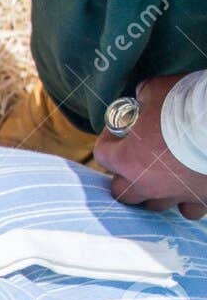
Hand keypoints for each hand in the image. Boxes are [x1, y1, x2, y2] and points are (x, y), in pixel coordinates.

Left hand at [93, 74, 206, 219]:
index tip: (117, 131)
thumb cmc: (189, 104)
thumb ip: (146, 95)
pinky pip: (188, 210)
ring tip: (162, 179)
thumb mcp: (159, 89)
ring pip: (154, 206)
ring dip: (154, 193)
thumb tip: (143, 95)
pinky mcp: (201, 198)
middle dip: (125, 178)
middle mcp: (146, 184)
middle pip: (122, 192)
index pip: (103, 154)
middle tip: (134, 163)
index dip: (108, 141)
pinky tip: (190, 190)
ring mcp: (174, 194)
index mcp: (128, 159)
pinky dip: (187, 202)